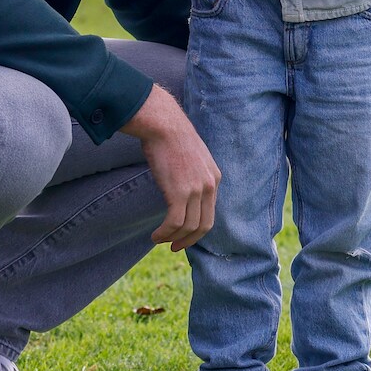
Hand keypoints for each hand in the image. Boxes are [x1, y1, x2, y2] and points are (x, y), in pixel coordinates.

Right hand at [121, 84, 219, 250]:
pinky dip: (165, 233)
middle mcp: (209, 186)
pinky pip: (174, 223)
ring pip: (188, 227)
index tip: (184, 234)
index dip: (197, 228)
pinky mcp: (180, 193)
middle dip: (189, 240)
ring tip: (159, 240)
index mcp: (214, 178)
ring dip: (173, 238)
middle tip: (175, 246)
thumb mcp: (191, 156)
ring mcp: (196, 190)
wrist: (163, 124)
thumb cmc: (170, 136)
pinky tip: (156, 235)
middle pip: (204, 225)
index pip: (210, 212)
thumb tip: (181, 187)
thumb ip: (192, 173)